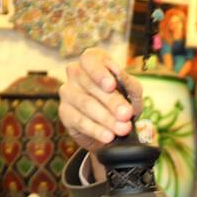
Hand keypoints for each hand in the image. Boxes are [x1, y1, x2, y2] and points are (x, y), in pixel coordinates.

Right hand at [59, 49, 143, 172]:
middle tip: (126, 115)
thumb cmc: (122, 102)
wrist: (112, 128)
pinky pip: (79, 121)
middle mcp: (76, 73)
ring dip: (106, 118)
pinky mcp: (64, 112)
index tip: (111, 85)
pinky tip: (108, 136)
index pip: (90, 60)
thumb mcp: (132, 93)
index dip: (100, 72)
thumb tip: (121, 75)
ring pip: (86, 104)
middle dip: (111, 101)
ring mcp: (67, 92)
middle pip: (90, 84)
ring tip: (122, 129)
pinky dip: (96, 130)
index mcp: (92, 61)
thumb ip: (129, 83)